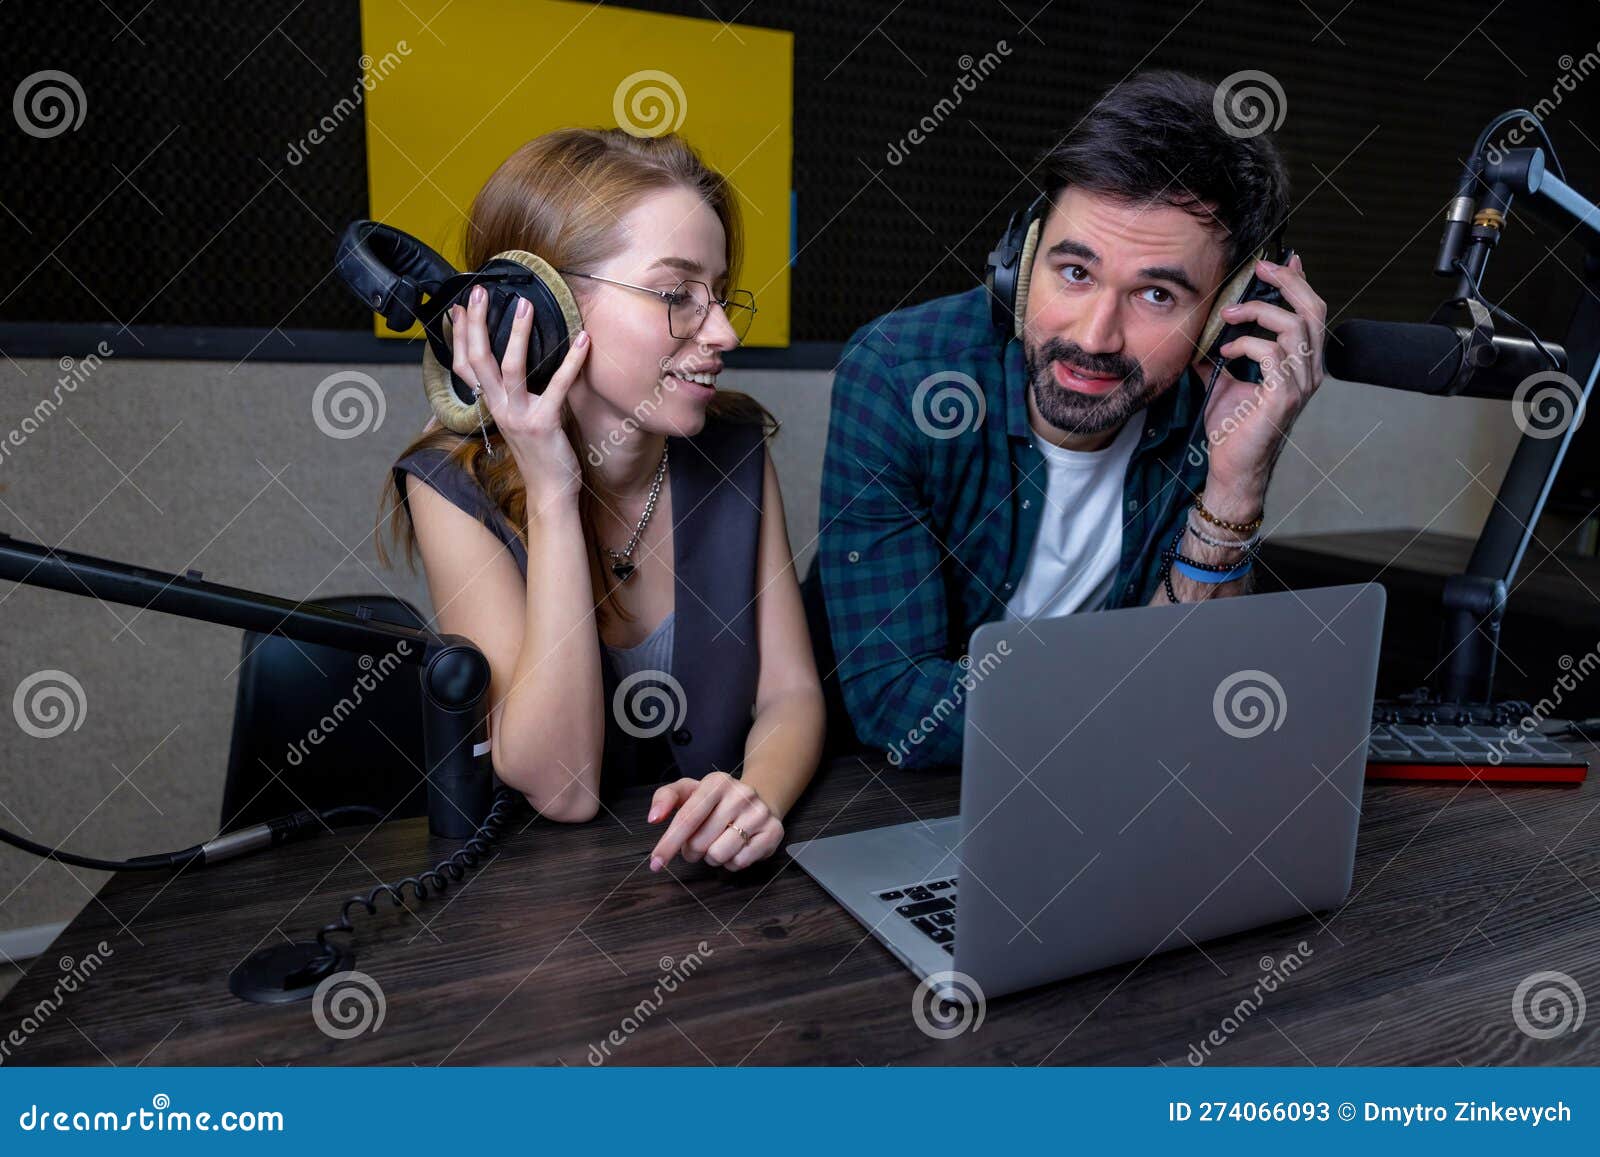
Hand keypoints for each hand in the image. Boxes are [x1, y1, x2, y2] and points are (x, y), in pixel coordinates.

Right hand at [450, 285, 589, 511]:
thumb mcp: (517, 418)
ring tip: (525, 304)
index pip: (464, 366)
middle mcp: (499, 408)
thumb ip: (511, 393)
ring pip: (509, 368)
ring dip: (516, 334)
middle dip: (475, 323)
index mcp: (491, 405)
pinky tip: (583, 340)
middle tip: (479, 292)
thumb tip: (510, 363)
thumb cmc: (538, 452)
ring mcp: (519, 416)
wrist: (550, 492)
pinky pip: (557, 387)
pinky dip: (571, 362)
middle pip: (477, 360)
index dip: (458, 336)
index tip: (457, 307)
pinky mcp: (543, 424)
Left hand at [646, 772, 783, 871]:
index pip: (686, 818)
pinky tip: (736, 847)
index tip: (656, 862)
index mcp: (716, 782)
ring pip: (718, 855)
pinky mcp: (772, 832)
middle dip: (692, 850)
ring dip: (712, 857)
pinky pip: (739, 863)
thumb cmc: (716, 801)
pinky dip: (731, 861)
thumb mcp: (690, 791)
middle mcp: (741, 794)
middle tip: (698, 843)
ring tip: (718, 842)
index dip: (668, 843)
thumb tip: (653, 817)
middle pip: (699, 842)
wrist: (759, 801)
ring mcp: (759, 813)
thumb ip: (666, 798)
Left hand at [1198, 252, 1326, 520]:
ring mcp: (1301, 384)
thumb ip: (1224, 353)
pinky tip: (1226, 353)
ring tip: (1228, 317)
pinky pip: (1272, 353)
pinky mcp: (1284, 396)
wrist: (1232, 467)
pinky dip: (1247, 344)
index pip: (1312, 313)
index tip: (1282, 261)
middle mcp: (1310, 371)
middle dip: (1288, 282)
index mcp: (1302, 364)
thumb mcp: (1224, 381)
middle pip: (1314, 310)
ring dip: (1258, 314)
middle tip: (1260, 270)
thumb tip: (1205, 331)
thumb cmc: (1232, 428)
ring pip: (1295, 326)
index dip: (1301, 283)